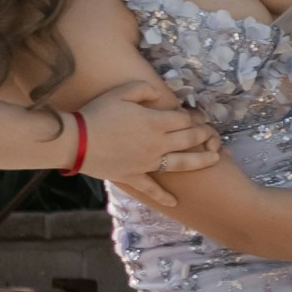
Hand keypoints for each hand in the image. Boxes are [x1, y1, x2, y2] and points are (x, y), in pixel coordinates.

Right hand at [70, 84, 219, 185]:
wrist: (76, 141)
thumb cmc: (97, 113)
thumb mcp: (121, 92)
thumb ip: (144, 89)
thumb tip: (159, 93)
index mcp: (155, 122)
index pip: (184, 119)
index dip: (194, 116)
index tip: (198, 116)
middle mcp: (157, 144)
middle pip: (189, 139)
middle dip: (204, 135)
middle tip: (212, 134)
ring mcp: (147, 162)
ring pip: (181, 163)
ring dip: (201, 161)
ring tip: (215, 159)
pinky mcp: (133, 176)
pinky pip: (152, 188)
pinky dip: (164, 196)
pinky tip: (175, 202)